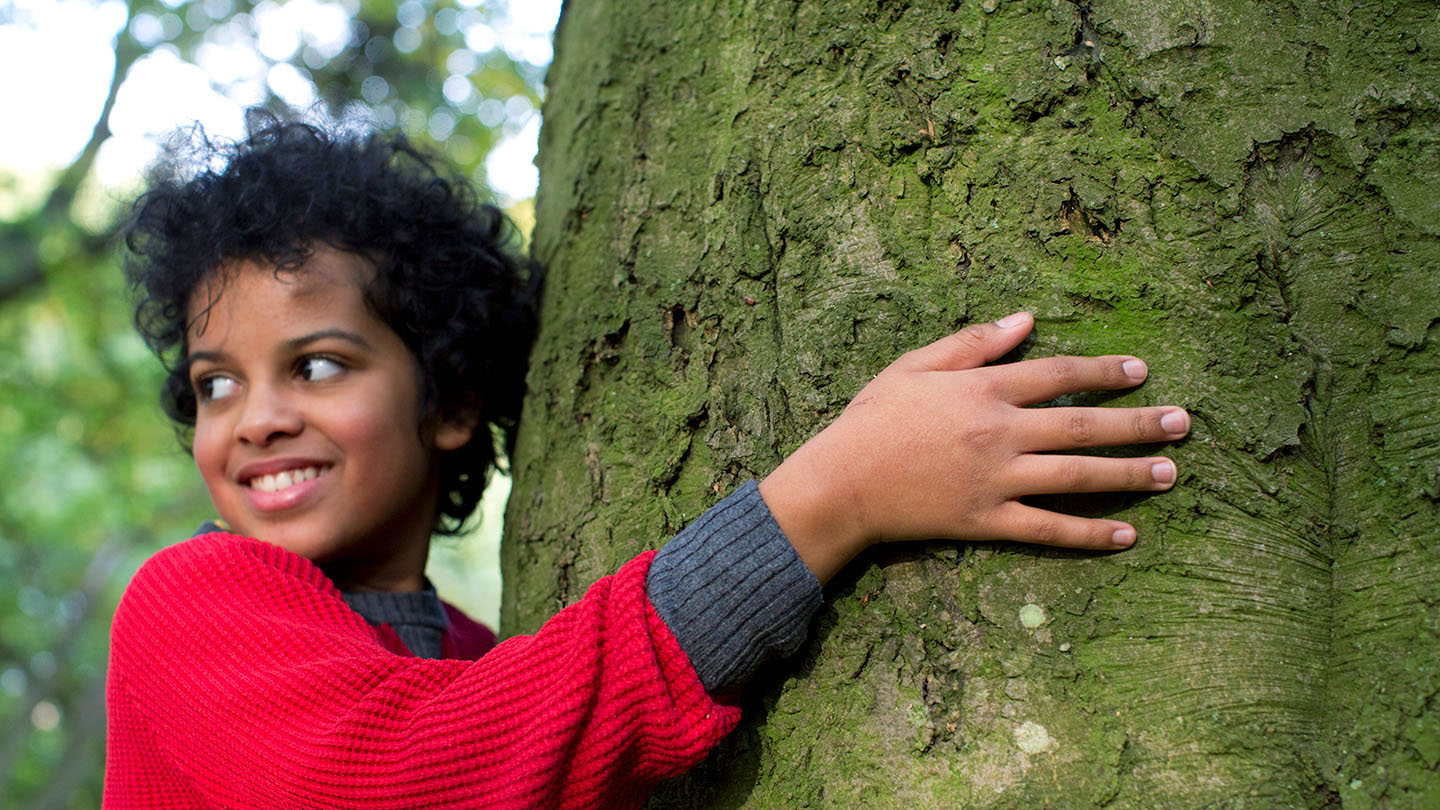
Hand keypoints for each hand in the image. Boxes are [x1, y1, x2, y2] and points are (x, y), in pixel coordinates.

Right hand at [758, 312, 1189, 583]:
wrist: (842, 482)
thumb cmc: (874, 418)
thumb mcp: (916, 364)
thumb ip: (974, 341)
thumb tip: (1028, 319)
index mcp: (984, 389)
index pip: (1059, 375)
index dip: (1104, 371)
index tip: (1142, 372)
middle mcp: (1000, 432)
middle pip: (1082, 425)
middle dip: (1138, 423)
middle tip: (1183, 423)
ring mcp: (996, 479)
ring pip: (1077, 476)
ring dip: (1129, 474)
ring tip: (1171, 472)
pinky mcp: (987, 520)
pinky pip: (1049, 528)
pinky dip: (1090, 533)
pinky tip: (1127, 533)